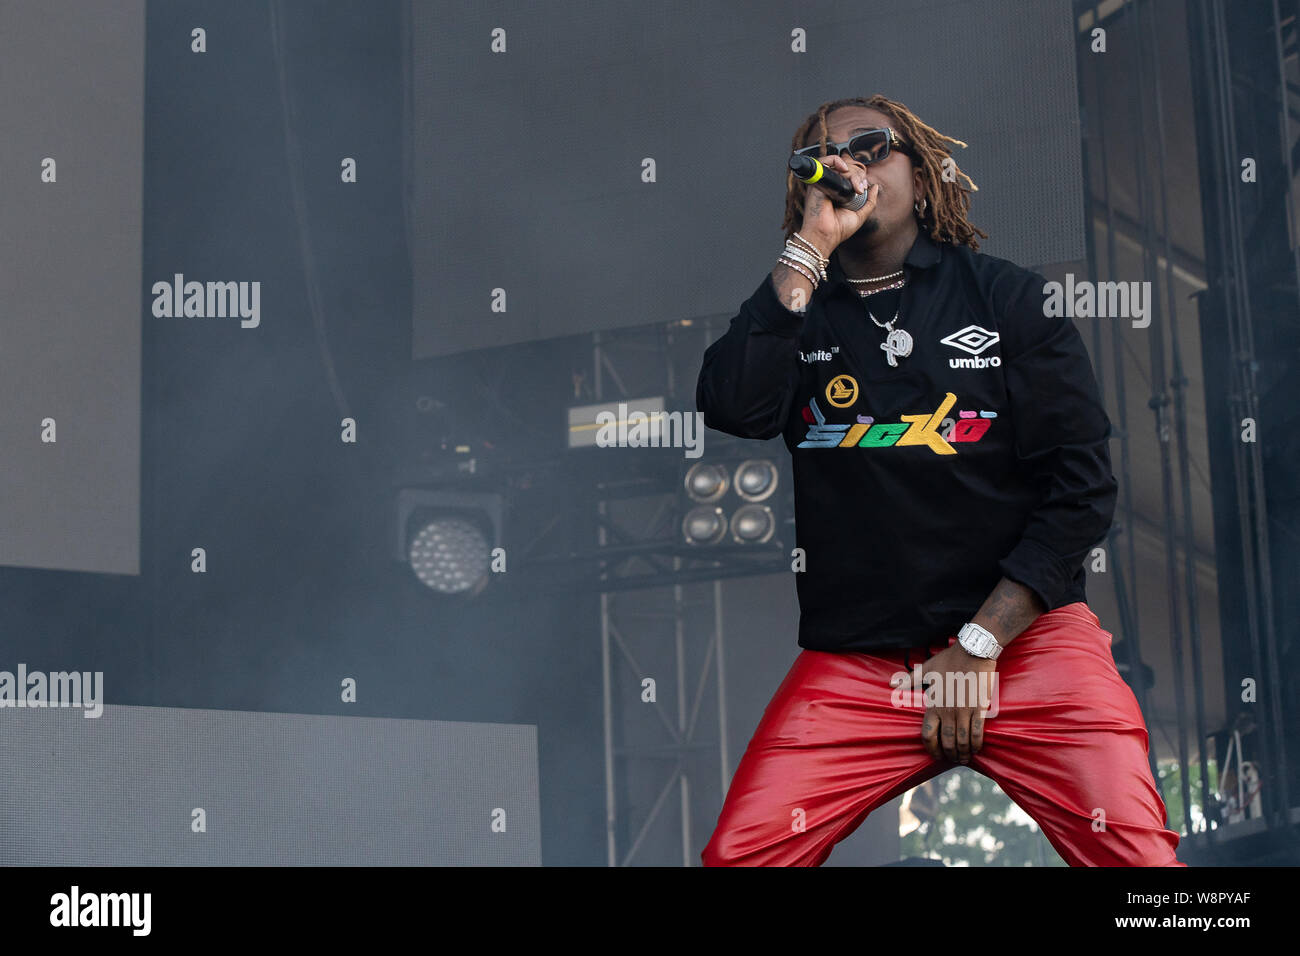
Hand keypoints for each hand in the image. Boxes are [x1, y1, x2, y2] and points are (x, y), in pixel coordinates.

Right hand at [798, 153, 879, 252]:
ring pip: (840, 165)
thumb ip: (870, 201)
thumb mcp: (860, 215)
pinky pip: (825, 162)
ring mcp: (824, 182)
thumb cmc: (839, 229)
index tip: (863, 188)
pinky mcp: (817, 181)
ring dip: (852, 173)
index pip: (851, 173)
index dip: (860, 176)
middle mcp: (831, 185)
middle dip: (859, 175)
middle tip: (860, 189)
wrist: (827, 236)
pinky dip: (836, 160)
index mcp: (839, 191)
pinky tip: (844, 169)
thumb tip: (875, 186)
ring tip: (855, 188)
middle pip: (848, 167)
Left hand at [915, 644, 997, 764]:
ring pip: (962, 742)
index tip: (935, 754)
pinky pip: (977, 733)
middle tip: (952, 760)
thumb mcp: (926, 670)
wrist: (973, 652)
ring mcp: (964, 711)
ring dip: (963, 753)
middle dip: (949, 755)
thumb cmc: (949, 660)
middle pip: (947, 742)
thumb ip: (909, 680)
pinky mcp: (979, 709)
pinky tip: (976, 749)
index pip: (928, 735)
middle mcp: (948, 711)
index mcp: (933, 704)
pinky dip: (976, 745)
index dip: (931, 749)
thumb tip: (891, 685)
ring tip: (964, 758)